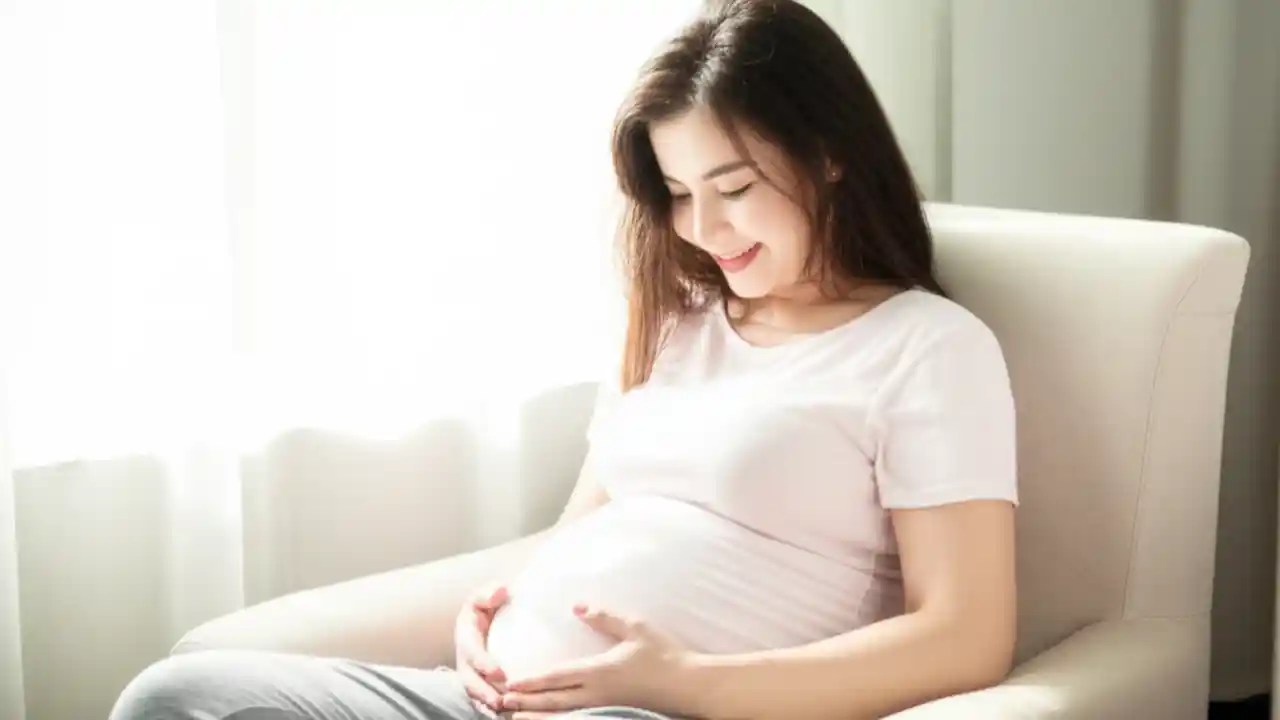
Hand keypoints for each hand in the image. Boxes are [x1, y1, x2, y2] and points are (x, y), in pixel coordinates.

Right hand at [453, 583, 510, 712]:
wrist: (485, 615)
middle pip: (470, 680)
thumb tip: (501, 592)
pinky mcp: (482, 682)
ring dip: (488, 704)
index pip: (471, 652)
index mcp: (466, 636)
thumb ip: (489, 593)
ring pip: (476, 693)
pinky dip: (493, 707)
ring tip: (505, 711)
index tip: (499, 672)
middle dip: (482, 693)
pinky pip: (485, 698)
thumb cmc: (487, 604)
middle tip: (499, 702)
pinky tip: (510, 712)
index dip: (483, 663)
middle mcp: (465, 658)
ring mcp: (472, 672)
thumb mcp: (484, 595)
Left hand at [500, 604, 696, 718]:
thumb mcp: (635, 627)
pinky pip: (578, 718)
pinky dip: (557, 718)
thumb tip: (578, 606)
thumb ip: (605, 616)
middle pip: (553, 701)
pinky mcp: (613, 712)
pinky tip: (548, 717)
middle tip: (500, 702)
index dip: (532, 681)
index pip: (558, 678)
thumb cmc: (663, 654)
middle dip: (525, 702)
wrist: (688, 685)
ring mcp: (605, 706)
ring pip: (563, 714)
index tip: (510, 683)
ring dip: (537, 714)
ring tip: (514, 715)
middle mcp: (598, 693)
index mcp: (600, 672)